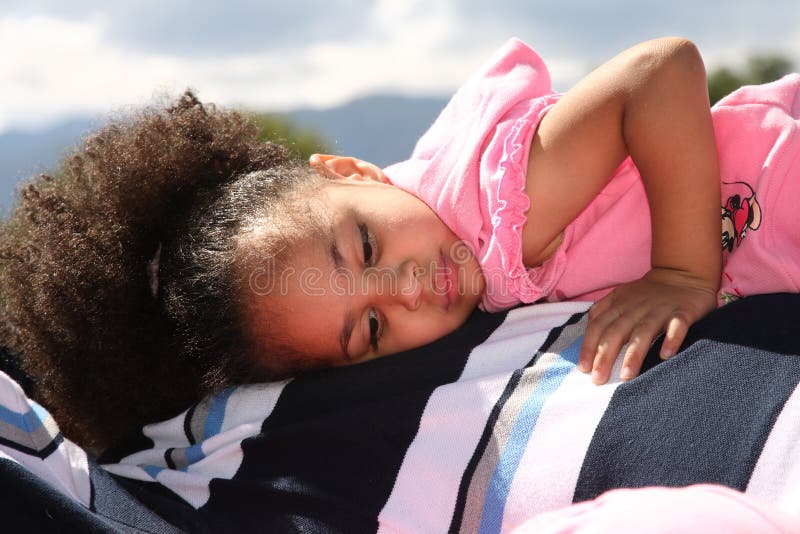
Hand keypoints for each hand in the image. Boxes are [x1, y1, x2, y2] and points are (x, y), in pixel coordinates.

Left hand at [578, 268, 717, 383]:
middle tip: (598, 379)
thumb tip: (586, 340)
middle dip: (605, 356)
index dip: (589, 346)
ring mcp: (660, 309)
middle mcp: (636, 307)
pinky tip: (665, 355)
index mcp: (618, 305)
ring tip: (626, 376)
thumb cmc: (646, 294)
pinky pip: (677, 325)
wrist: (681, 273)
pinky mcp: (683, 311)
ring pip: (644, 332)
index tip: (584, 368)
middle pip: (617, 332)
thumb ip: (602, 315)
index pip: (598, 326)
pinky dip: (671, 339)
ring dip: (634, 354)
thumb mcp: (619, 298)